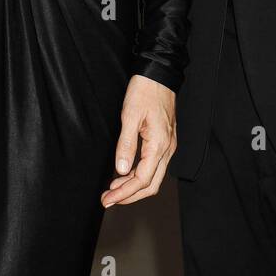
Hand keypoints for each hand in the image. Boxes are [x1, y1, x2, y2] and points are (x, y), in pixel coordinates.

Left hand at [101, 74, 176, 206]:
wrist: (159, 75)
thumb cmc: (145, 92)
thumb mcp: (130, 116)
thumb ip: (126, 144)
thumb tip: (120, 170)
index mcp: (159, 145)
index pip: (142, 180)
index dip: (124, 194)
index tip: (107, 199)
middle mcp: (167, 149)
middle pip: (151, 185)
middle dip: (129, 196)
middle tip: (107, 200)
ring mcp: (168, 146)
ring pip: (153, 177)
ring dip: (133, 187)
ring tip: (112, 189)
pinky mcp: (165, 141)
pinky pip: (154, 166)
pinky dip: (138, 175)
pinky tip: (124, 174)